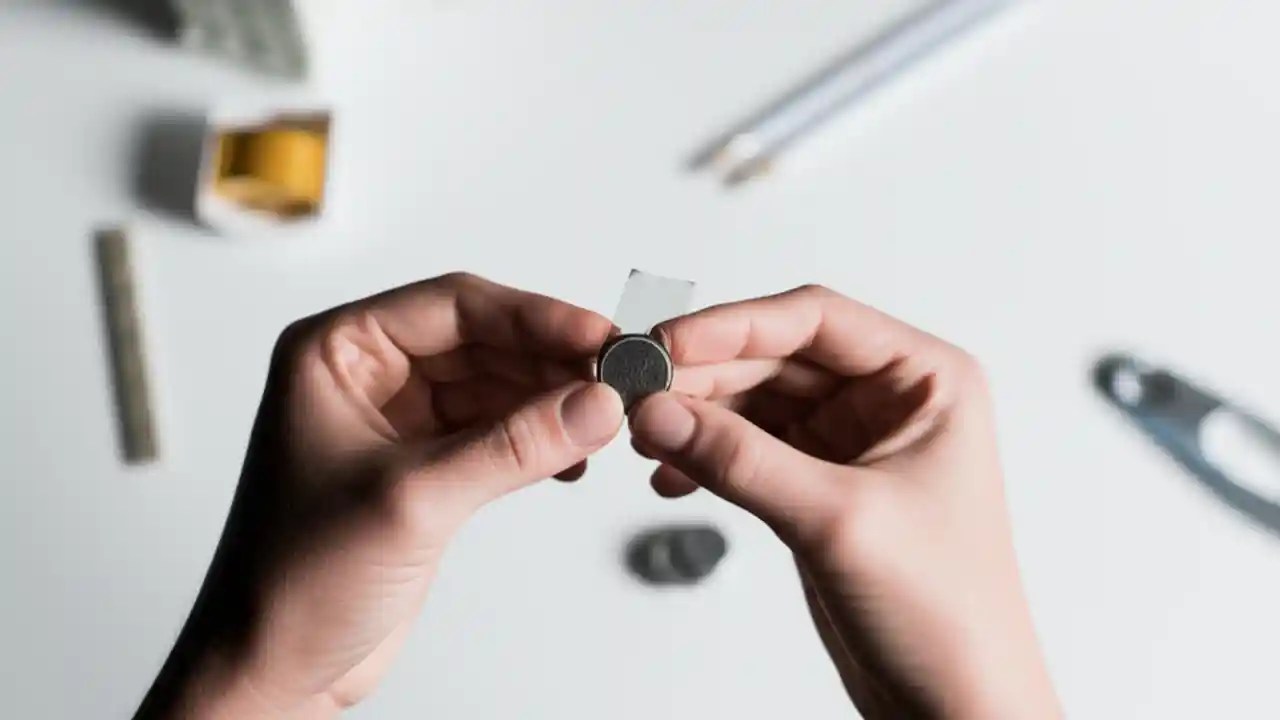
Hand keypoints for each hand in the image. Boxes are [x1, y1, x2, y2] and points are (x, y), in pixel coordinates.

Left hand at [137, 273, 623, 718]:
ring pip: (498, 387)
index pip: (452, 307)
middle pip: (483, 341)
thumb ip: (511, 448)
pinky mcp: (427, 468)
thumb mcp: (412, 500)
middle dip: (550, 360)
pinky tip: (573, 455)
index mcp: (336, 354)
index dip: (532, 316)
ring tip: (604, 418)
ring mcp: (400, 424)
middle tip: (615, 377)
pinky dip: (540, 440)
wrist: (274, 667)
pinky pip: (499, 433)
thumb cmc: (292, 581)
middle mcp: (367, 379)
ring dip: (552, 401)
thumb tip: (592, 404)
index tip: (594, 335)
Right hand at [628, 285, 1059, 718]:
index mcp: (927, 380)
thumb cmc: (949, 614)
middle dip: (704, 373)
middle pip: (775, 356)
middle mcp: (889, 401)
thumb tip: (660, 412)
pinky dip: (706, 456)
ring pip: (755, 402)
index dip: (734, 324)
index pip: (816, 319)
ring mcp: (851, 444)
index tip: (666, 343)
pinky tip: (670, 474)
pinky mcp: (819, 487)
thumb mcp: (838, 521)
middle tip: (637, 390)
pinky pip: (749, 449)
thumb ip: (742, 460)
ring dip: (697, 414)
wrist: (954, 705)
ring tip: (643, 433)